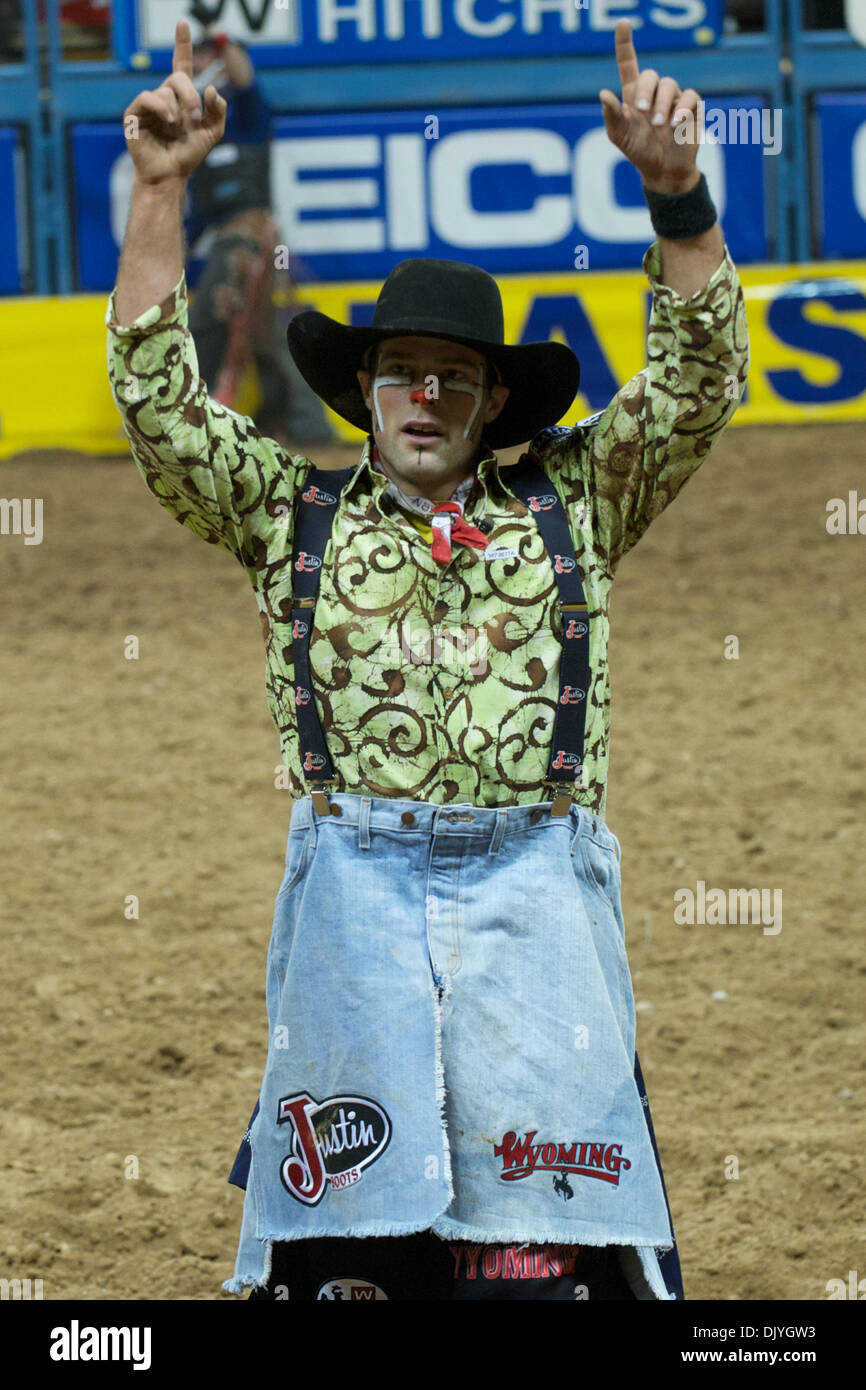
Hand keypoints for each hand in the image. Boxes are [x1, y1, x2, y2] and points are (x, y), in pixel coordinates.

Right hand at [122, 19, 226, 184]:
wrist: (170, 174)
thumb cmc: (188, 155)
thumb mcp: (212, 132)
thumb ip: (218, 110)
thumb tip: (210, 88)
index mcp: (181, 97)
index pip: (181, 64)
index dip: (182, 43)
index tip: (183, 22)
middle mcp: (164, 96)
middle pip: (178, 78)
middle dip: (190, 96)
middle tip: (195, 116)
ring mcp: (148, 104)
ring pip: (165, 90)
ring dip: (177, 110)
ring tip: (177, 129)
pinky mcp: (135, 113)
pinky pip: (148, 98)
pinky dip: (162, 109)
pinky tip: (168, 123)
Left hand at [598, 19, 702, 193]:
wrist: (662, 171)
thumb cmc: (639, 151)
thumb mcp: (620, 137)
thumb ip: (612, 116)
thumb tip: (603, 93)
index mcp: (633, 95)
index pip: (628, 64)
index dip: (625, 43)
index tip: (623, 23)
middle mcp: (654, 92)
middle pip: (650, 75)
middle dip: (645, 91)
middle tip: (641, 111)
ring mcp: (674, 98)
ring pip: (670, 85)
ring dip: (662, 104)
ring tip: (657, 124)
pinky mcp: (692, 108)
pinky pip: (690, 97)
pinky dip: (682, 109)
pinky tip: (674, 124)